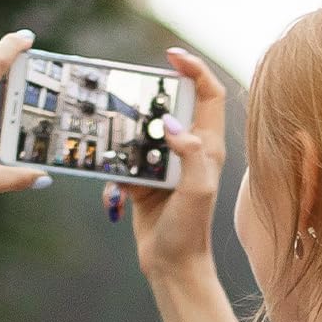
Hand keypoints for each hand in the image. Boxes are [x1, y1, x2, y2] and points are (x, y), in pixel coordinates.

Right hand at [104, 45, 225, 276]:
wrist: (172, 266)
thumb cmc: (191, 231)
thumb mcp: (196, 190)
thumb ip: (189, 153)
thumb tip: (170, 123)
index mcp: (208, 147)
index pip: (208, 94)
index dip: (194, 69)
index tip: (170, 55)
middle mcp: (189, 150)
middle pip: (170, 105)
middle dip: (149, 97)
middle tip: (130, 94)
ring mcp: (165, 164)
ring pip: (142, 130)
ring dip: (126, 130)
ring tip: (113, 132)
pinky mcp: (144, 179)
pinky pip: (124, 159)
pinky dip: (114, 165)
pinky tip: (113, 184)